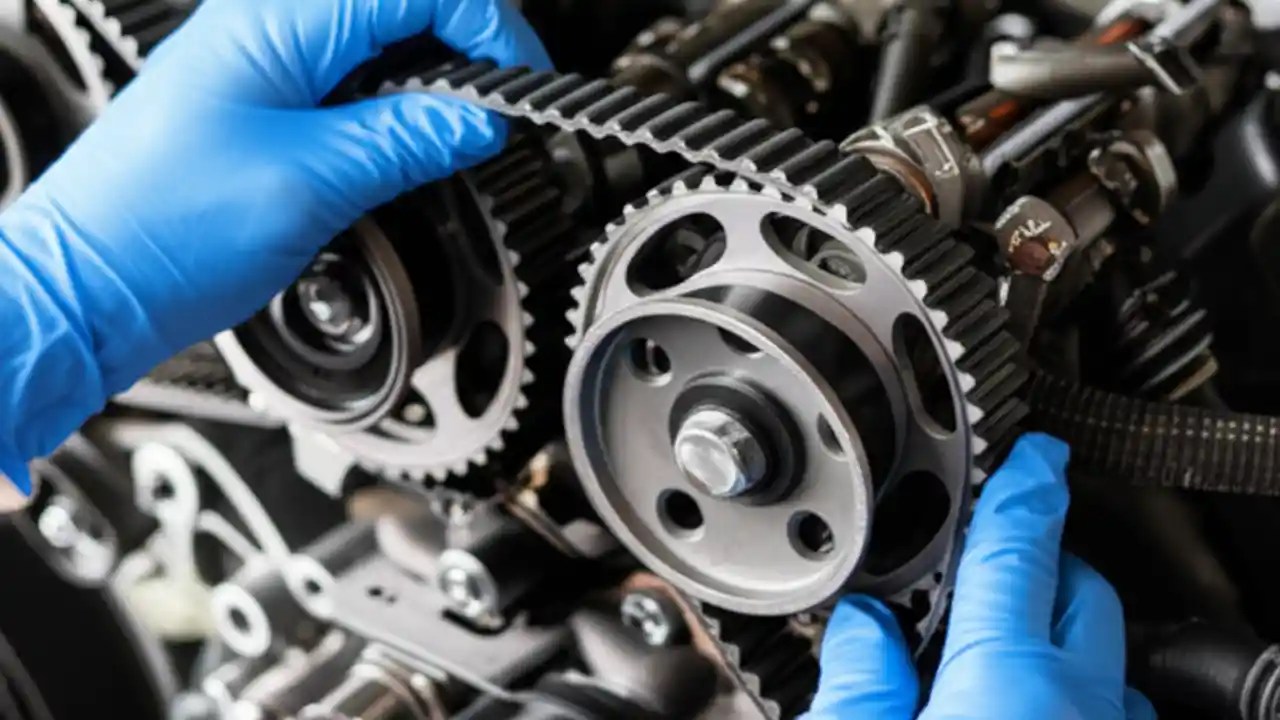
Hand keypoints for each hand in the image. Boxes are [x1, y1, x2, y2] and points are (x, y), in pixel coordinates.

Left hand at [0, 0, 550, 494]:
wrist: (91, 286)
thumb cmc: (165, 233)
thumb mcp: (314, 184)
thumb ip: (407, 139)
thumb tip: (481, 118)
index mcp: (275, 21)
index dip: (487, 29)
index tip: (520, 86)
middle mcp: (265, 23)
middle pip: (402, 6)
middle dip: (466, 51)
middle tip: (498, 113)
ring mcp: (260, 57)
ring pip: (380, 40)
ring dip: (431, 80)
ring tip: (459, 137)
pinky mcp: (261, 98)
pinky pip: (349, 77)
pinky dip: (393, 104)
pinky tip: (407, 144)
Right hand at [804, 434, 1156, 719]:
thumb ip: (857, 680)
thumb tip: (863, 631)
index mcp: (1006, 683)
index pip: (1020, 552)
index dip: (1027, 490)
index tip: (1036, 459)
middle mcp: (1081, 709)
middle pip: (1080, 592)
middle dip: (1039, 561)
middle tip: (981, 569)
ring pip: (1106, 660)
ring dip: (1060, 636)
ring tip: (995, 652)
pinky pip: (1116, 713)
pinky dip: (1080, 696)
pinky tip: (1030, 713)